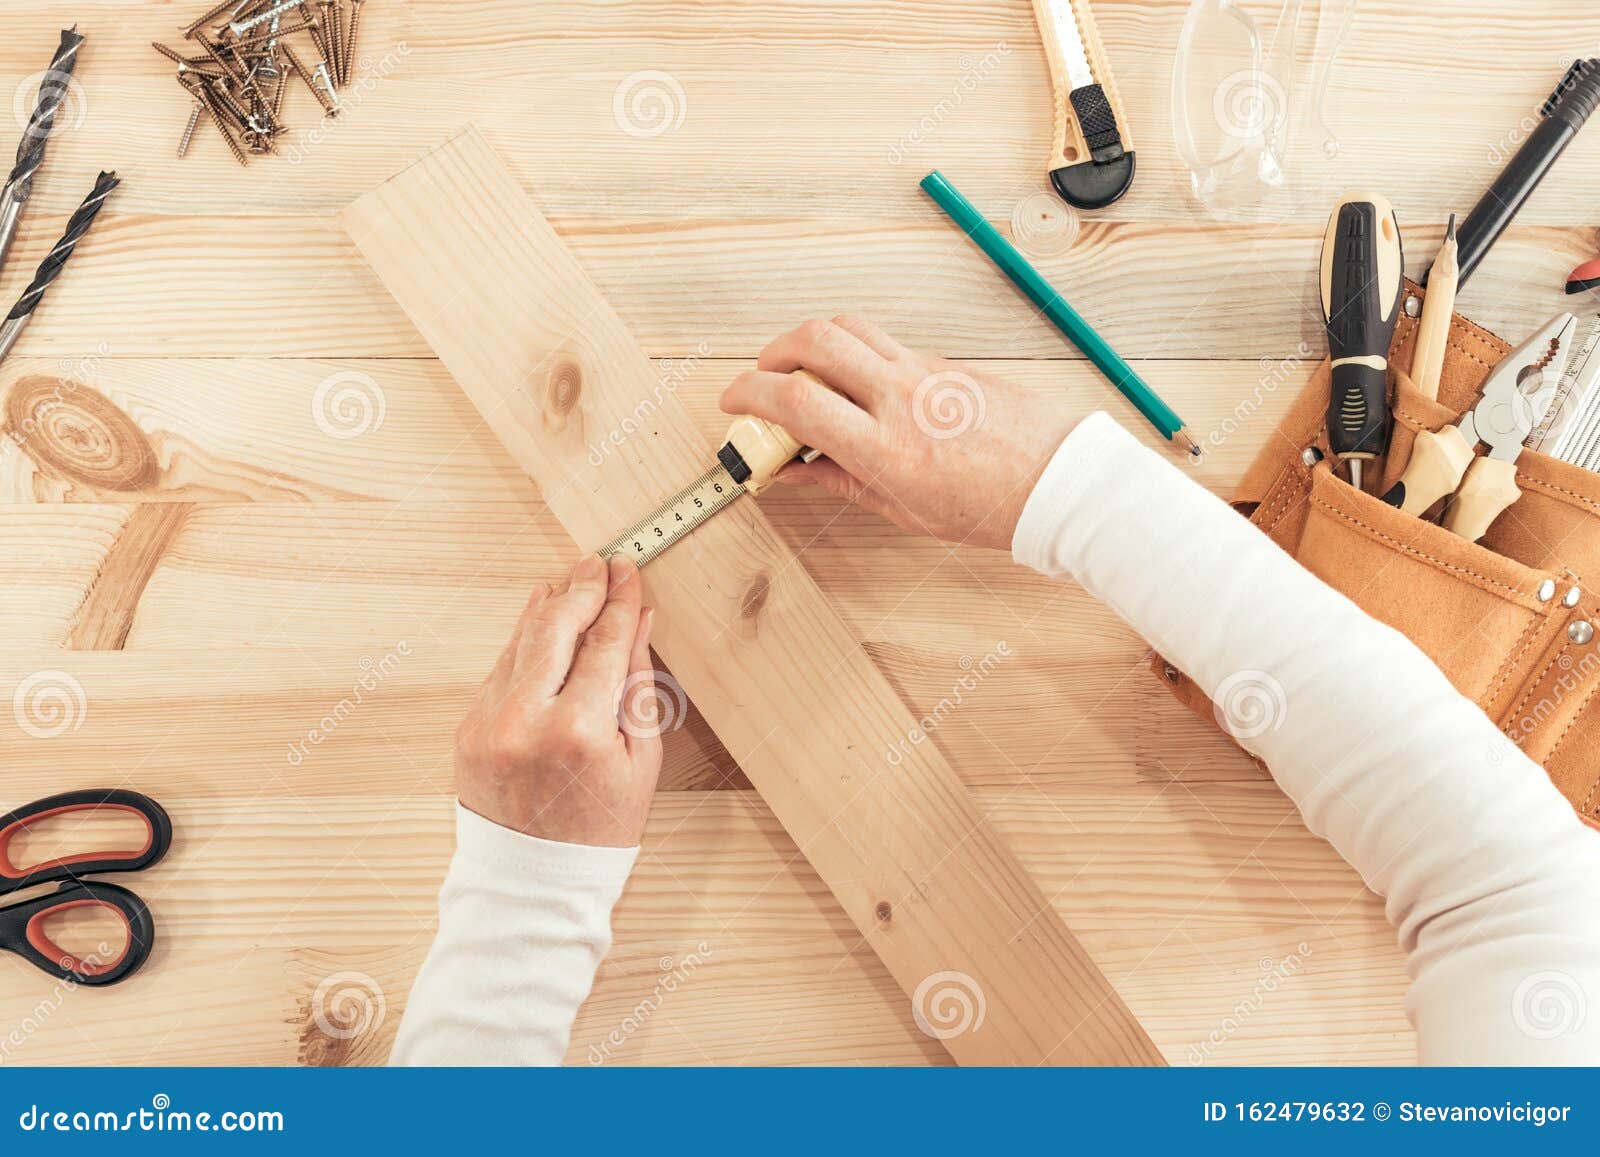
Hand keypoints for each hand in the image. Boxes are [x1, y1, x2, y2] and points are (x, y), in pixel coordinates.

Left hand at [454, 554, 662, 847]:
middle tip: (598, 565)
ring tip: (570, 583)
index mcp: (580, 731)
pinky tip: (540, 623)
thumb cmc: (599, 827)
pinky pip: (501, 669)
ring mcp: (490, 723)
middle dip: (581, 589)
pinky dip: (524, 643)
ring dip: (548, 606)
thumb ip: (637, 683)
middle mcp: (527, 720)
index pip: (606, 643)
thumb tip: (639, 621)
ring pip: (520, 640)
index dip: (621, 602)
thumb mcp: (639, 759)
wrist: (534, 880)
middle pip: (555, 626)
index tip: (629, 573)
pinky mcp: (468, 729)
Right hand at [719, 317, 1077, 550]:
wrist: (1058, 481)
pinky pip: (884, 342)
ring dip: (811, 341)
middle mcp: (899, 398)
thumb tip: (792, 471)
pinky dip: (854, 352)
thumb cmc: (990, 506)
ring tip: (803, 373)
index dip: (747, 393)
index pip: (795, 400)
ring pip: (848, 327)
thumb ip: (840, 482)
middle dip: (772, 353)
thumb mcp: (903, 510)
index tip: (732, 404)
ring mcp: (924, 372)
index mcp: (884, 446)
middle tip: (762, 379)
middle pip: (815, 340)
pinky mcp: (944, 361)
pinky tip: (854, 385)